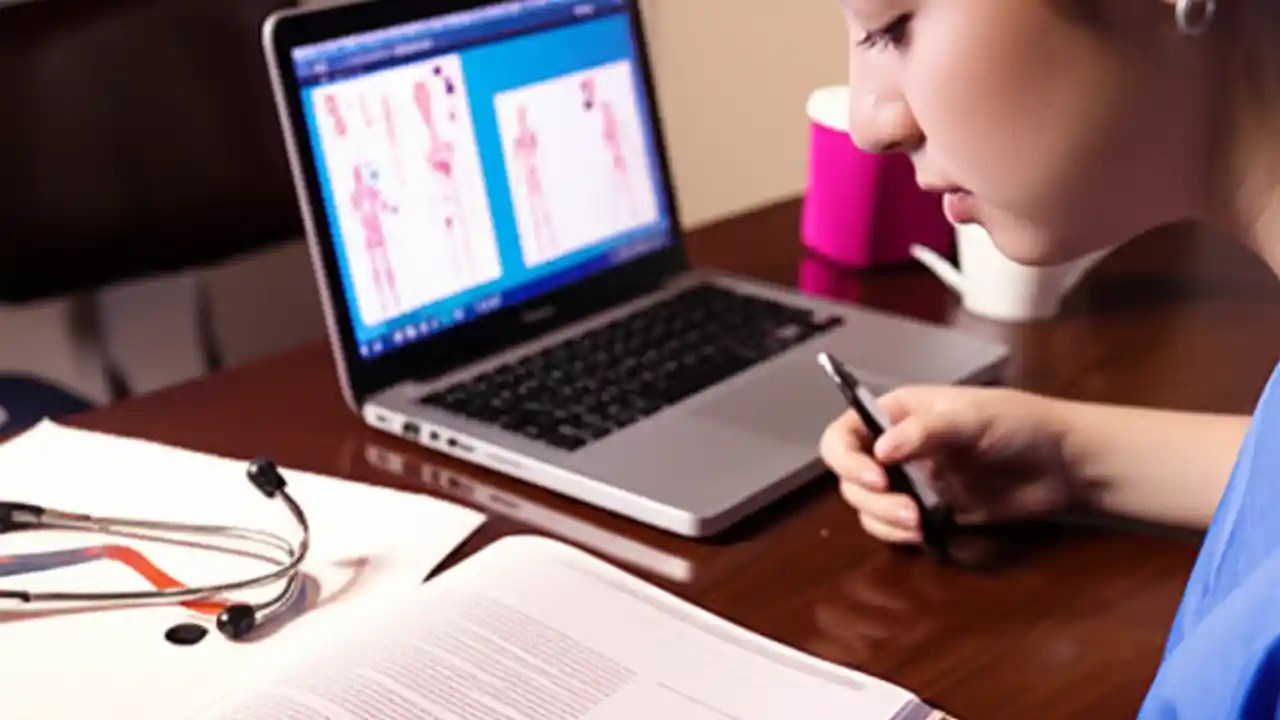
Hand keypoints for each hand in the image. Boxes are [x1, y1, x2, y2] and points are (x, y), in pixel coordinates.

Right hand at [819, 386, 1078, 544]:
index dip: (847, 458)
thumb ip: (927, 431)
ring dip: (882, 520)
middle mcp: (895, 447)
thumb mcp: (974, 419)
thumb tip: (881, 450)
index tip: (875, 477)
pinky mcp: (929, 512)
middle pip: (850, 476)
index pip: (845, 433)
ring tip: (918, 526)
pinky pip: (893, 527)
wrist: (1064, 464)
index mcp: (897, 414)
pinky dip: (898, 535)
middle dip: (870, 498)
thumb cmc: (1020, 425)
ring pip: (867, 506)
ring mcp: (911, 482)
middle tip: (908, 512)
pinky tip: (923, 535)